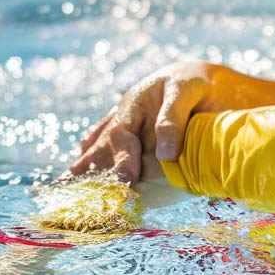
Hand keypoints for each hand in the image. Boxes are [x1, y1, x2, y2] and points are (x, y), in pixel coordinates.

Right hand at [67, 61, 224, 183]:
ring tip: (68, 190)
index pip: (120, 135)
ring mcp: (124, 128)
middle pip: (100, 146)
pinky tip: (86, 182)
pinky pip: (106, 152)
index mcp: (134, 104)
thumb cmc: (197, 83)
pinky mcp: (132, 139)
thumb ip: (173, 120)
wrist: (205, 81)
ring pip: (96, 149)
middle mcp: (122, 117)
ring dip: (85, 170)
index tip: (127, 180)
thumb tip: (164, 156)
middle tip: (75, 193)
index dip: (122, 160)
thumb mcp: (187, 91)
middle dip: (88, 170)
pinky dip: (97, 168)